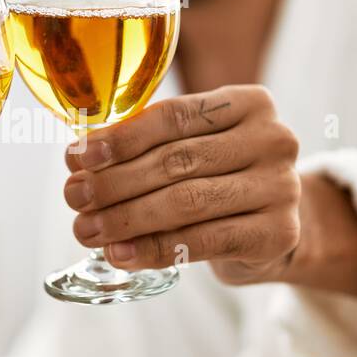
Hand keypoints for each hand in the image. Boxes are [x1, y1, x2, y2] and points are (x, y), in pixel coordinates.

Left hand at [63, 85, 301, 284]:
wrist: (274, 230)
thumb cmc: (220, 180)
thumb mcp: (194, 149)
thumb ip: (148, 145)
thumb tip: (80, 159)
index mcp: (249, 103)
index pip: (174, 116)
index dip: (120, 138)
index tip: (76, 156)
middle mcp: (274, 139)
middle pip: (177, 161)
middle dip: (115, 182)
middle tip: (74, 197)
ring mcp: (282, 187)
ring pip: (186, 202)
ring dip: (127, 219)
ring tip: (86, 230)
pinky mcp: (278, 233)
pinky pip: (203, 241)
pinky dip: (153, 249)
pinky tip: (119, 253)